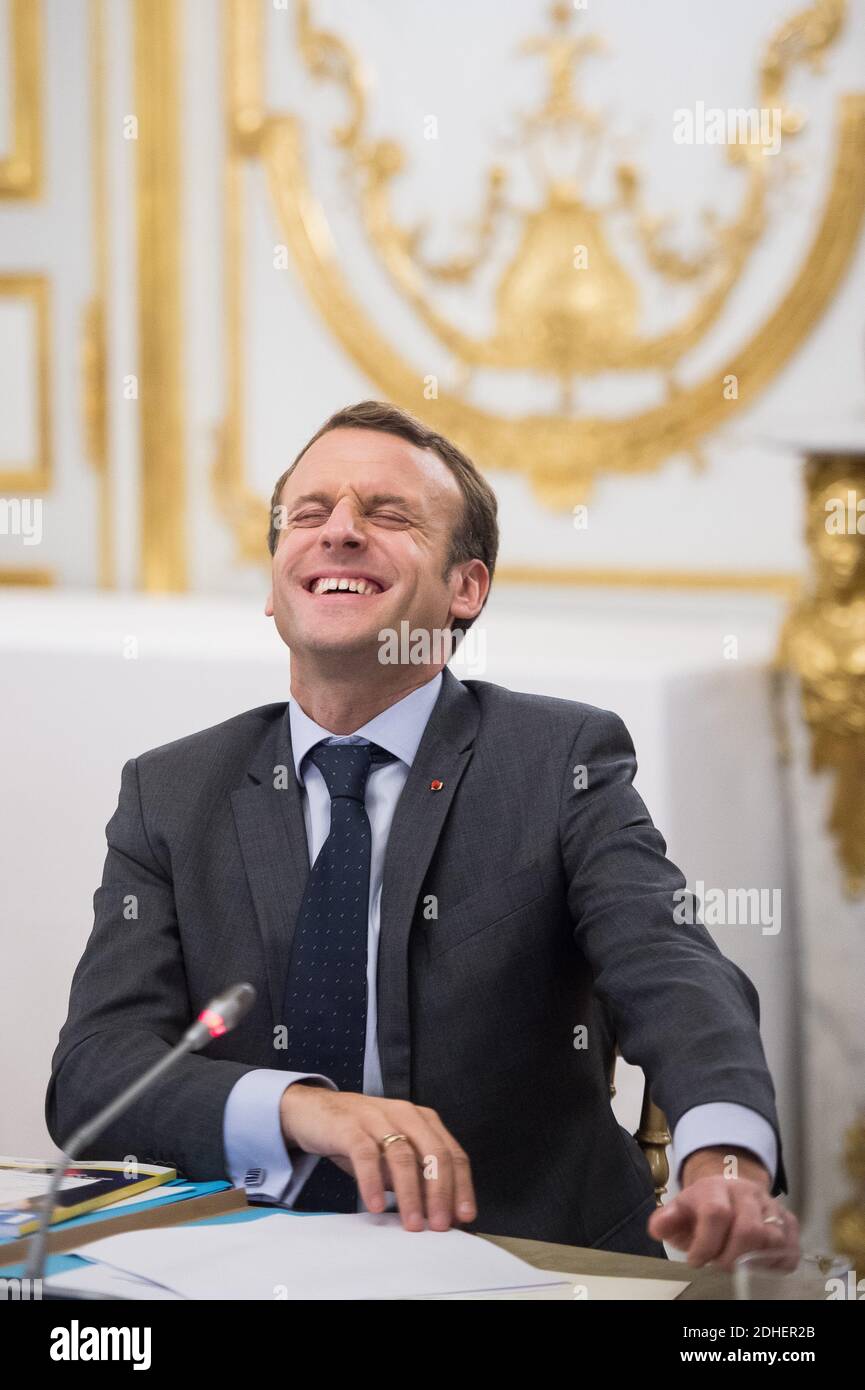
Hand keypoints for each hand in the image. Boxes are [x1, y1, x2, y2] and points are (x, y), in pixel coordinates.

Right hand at [279, 1085, 476, 1232]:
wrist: (314, 1110)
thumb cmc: (360, 1136)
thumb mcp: (392, 1155)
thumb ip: (415, 1178)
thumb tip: (438, 1214)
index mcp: (422, 1120)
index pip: (452, 1154)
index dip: (461, 1186)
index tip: (464, 1216)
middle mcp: (405, 1115)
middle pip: (433, 1153)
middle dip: (441, 1192)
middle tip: (441, 1224)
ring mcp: (377, 1118)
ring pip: (402, 1155)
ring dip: (410, 1193)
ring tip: (412, 1223)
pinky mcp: (349, 1126)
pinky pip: (365, 1154)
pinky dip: (372, 1181)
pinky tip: (374, 1205)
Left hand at [647, 1146, 799, 1271]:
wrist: (730, 1191)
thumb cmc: (703, 1208)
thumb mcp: (681, 1211)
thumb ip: (667, 1220)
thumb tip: (657, 1228)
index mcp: (717, 1188)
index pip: (716, 1214)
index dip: (706, 1244)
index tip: (696, 1261)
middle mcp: (748, 1193)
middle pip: (749, 1230)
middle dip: (731, 1258)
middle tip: (719, 1265)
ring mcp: (771, 1207)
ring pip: (773, 1241)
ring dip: (753, 1262)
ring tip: (737, 1264)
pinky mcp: (789, 1222)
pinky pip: (790, 1249)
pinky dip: (774, 1264)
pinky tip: (758, 1264)